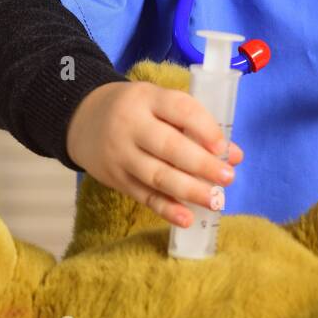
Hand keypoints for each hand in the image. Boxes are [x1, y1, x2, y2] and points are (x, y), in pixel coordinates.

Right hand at [66, 80, 243, 228]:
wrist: (83, 119)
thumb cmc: (136, 110)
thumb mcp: (158, 102)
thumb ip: (195, 124)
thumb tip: (234, 156)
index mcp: (147, 98)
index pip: (179, 108)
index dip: (204, 127)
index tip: (223, 146)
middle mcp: (131, 125)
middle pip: (169, 146)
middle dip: (202, 164)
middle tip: (228, 176)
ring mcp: (121, 154)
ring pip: (157, 175)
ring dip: (189, 190)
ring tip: (216, 200)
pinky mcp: (116, 179)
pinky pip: (144, 196)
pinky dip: (166, 209)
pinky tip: (187, 219)